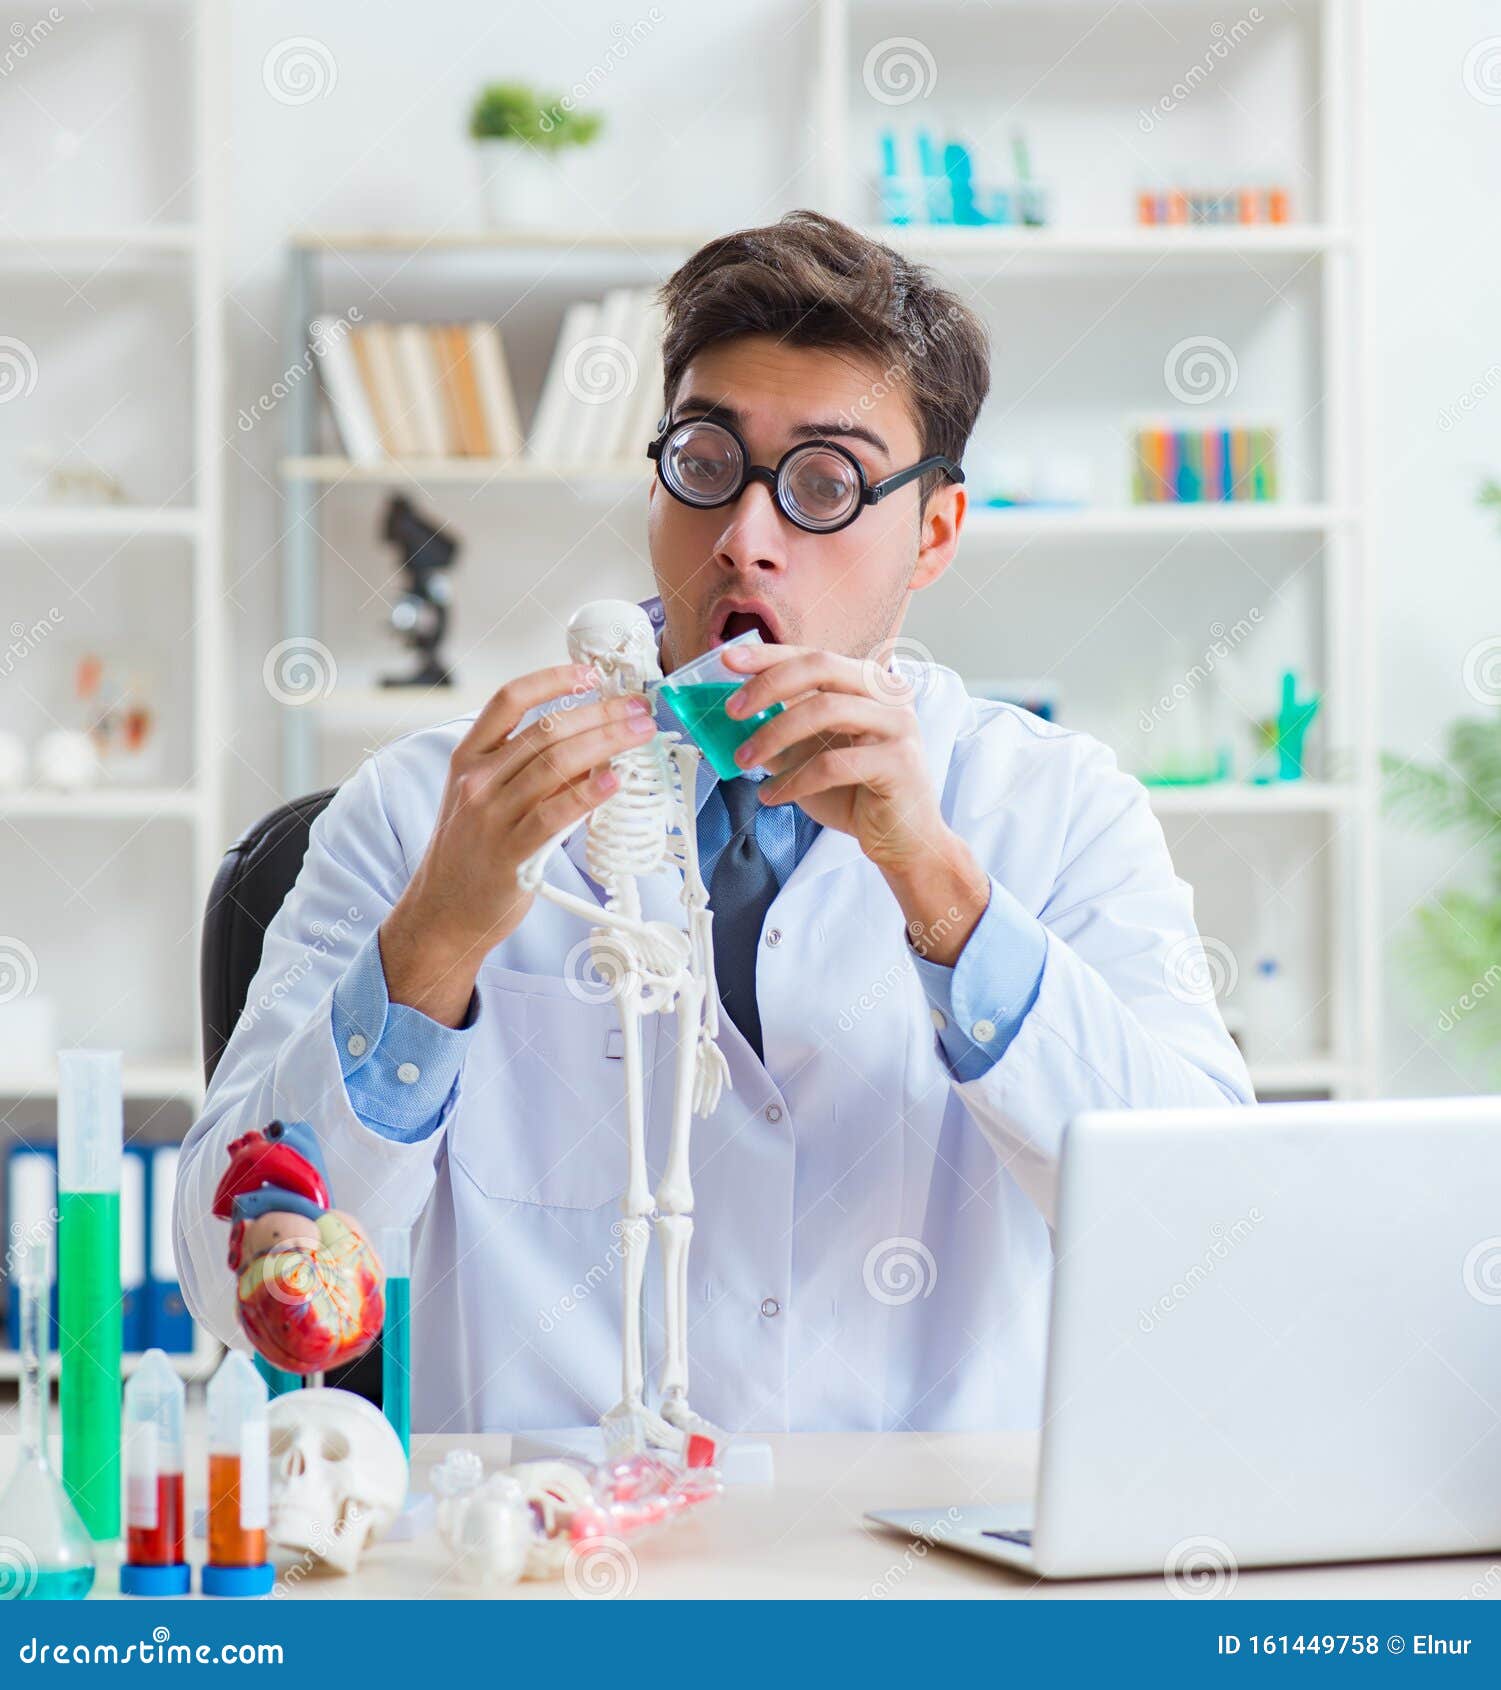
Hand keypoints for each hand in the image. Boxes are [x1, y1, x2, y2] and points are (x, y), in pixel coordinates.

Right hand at [380, 663, 656, 1023]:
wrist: (443, 911)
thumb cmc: (472, 853)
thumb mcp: (487, 799)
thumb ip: (530, 771)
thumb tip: (595, 747)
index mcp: (468, 757)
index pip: (508, 700)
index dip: (552, 680)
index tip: (590, 674)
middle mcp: (477, 780)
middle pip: (546, 730)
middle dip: (600, 713)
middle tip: (638, 708)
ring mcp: (491, 815)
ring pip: (555, 764)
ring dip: (606, 743)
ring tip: (639, 735)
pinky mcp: (510, 852)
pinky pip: (555, 814)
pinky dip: (588, 793)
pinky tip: (614, 780)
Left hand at [721, 641, 989, 964]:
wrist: (900, 841)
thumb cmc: (853, 793)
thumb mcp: (807, 753)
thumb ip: (779, 727)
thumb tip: (729, 711)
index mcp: (867, 682)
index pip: (813, 656)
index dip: (769, 654)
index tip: (727, 659)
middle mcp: (888, 693)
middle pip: (822, 667)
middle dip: (769, 685)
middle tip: (731, 712)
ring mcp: (898, 724)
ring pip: (827, 710)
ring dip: (774, 735)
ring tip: (744, 761)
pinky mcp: (899, 762)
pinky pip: (834, 763)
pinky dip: (794, 779)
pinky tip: (771, 795)